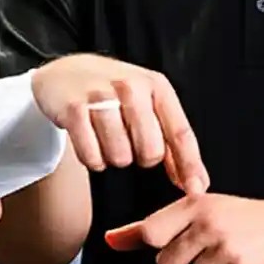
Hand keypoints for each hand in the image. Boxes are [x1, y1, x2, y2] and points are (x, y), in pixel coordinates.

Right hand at [31, 54, 208, 192]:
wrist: (66, 72)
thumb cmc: (114, 92)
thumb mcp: (148, 104)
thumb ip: (172, 140)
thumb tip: (196, 182)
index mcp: (155, 85)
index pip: (180, 132)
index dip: (189, 166)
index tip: (196, 190)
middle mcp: (130, 86)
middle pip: (151, 152)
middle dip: (142, 157)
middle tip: (128, 140)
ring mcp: (100, 96)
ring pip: (120, 157)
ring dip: (114, 157)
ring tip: (106, 137)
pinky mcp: (74, 110)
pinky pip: (92, 157)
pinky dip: (92, 158)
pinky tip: (89, 140)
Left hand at [104, 193, 263, 263]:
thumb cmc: (242, 220)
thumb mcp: (199, 211)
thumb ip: (152, 227)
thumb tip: (109, 240)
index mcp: (196, 204)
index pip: (150, 233)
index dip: (156, 246)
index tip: (170, 246)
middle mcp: (210, 224)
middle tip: (206, 254)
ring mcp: (227, 251)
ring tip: (222, 263)